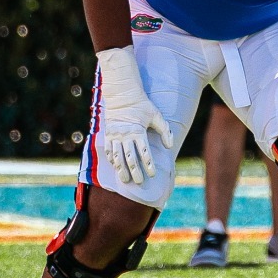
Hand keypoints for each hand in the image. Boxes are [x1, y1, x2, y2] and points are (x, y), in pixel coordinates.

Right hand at [95, 45, 169, 185]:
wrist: (123, 95)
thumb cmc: (142, 105)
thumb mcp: (156, 115)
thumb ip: (165, 131)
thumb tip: (170, 146)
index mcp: (138, 131)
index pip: (144, 152)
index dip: (149, 164)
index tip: (153, 174)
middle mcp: (125, 134)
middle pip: (130, 157)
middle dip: (135, 171)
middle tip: (140, 182)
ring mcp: (115, 135)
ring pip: (118, 156)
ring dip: (121, 169)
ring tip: (125, 181)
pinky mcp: (108, 134)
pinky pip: (109, 150)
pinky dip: (112, 160)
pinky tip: (116, 167)